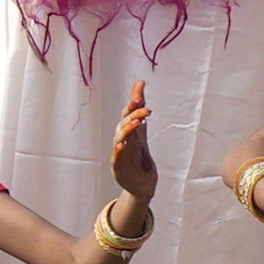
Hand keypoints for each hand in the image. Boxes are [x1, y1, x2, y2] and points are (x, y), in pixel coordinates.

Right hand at [107, 81, 159, 212]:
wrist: (142, 181)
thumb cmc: (139, 152)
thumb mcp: (141, 129)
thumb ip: (138, 106)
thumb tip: (140, 81)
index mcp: (128, 131)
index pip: (127, 115)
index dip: (132, 107)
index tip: (141, 98)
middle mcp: (122, 140)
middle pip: (124, 125)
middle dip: (133, 116)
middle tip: (145, 110)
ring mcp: (119, 154)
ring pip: (120, 139)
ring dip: (128, 131)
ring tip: (138, 123)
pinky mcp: (119, 168)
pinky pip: (117, 158)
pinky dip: (118, 152)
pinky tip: (122, 145)